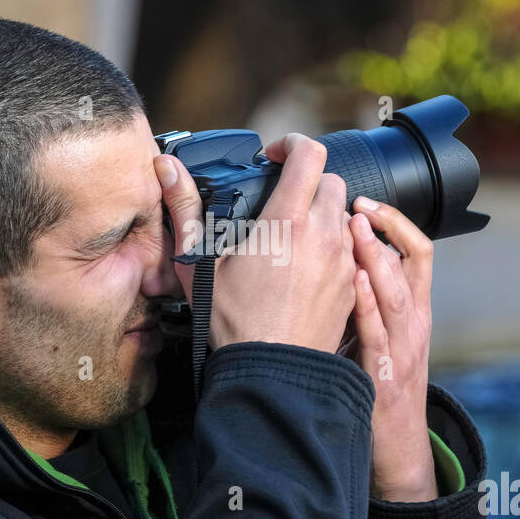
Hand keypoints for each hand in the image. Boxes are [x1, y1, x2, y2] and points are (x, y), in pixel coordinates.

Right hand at [154, 134, 357, 353]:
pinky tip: (307, 269)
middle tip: (282, 200)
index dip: (291, 144)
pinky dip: (334, 248)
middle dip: (309, 182)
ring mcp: (343, 261)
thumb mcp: (200, 263)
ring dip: (323, 216)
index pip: (309, 154)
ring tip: (293, 238)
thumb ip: (186, 209)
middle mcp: (324, 235)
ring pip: (344, 217)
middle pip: (332, 182)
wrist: (273, 374)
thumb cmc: (235, 323)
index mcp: (287, 221)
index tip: (275, 157)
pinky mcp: (353, 285)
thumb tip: (166, 168)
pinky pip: (352, 251)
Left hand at [342, 196, 437, 501]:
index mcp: (415, 311)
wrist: (398, 448)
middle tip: (357, 205)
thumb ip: (368, 302)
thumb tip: (339, 259)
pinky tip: (352, 283)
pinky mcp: (384, 376)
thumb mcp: (383, 336)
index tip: (367, 203)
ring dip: (376, 258)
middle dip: (385, 230)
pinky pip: (378, 335)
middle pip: (411, 265)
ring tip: (355, 228)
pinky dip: (367, 307)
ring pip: (398, 295)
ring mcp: (403, 349)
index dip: (396, 224)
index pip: (419, 253)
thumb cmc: (380, 386)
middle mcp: (415, 325)